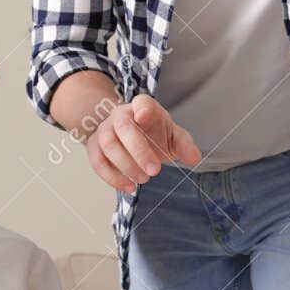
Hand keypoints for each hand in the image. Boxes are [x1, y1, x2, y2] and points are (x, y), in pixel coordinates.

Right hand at [83, 93, 201, 193]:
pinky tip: (128, 187)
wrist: (131, 136)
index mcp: (143, 107)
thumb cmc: (154, 133)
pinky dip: (111, 176)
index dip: (142, 108)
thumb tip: (194, 158)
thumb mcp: (173, 136)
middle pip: (123, 126)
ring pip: (108, 144)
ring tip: (144, 179)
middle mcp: (120, 115)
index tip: (144, 116)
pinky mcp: (95, 147)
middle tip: (155, 170)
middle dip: (138, 149)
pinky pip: (97, 161)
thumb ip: (183, 144)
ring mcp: (105, 129)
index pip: (142, 102)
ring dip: (125, 165)